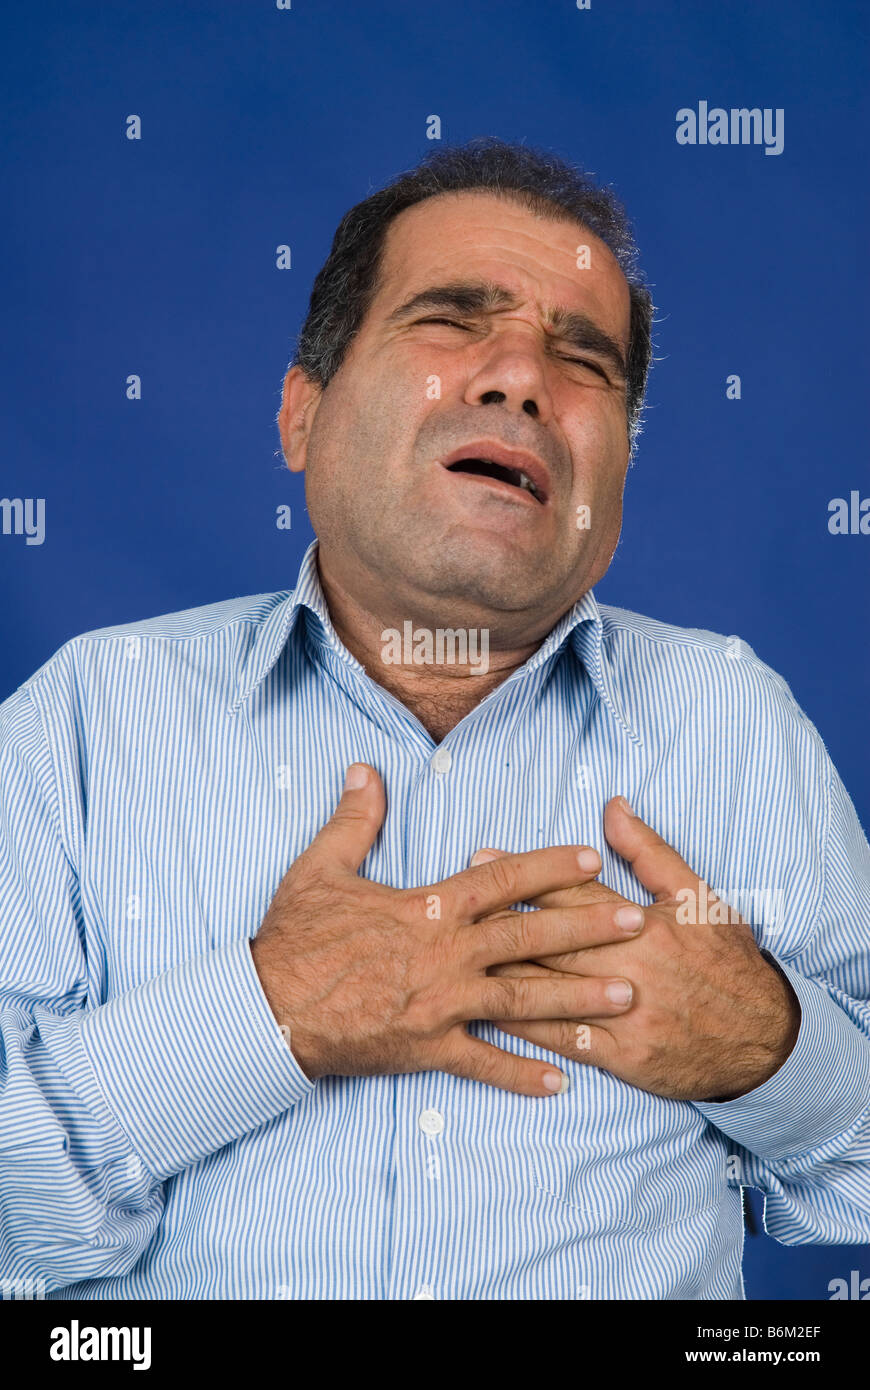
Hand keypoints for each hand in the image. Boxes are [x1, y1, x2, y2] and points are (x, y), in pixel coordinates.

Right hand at [250, 764, 636, 1095]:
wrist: (269, 1008)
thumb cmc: (296, 938)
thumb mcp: (322, 868)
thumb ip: (355, 819)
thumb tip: (365, 771)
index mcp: (428, 908)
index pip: (502, 882)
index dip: (549, 869)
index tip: (590, 860)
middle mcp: (446, 955)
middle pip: (530, 939)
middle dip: (588, 930)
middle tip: (636, 926)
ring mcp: (442, 1004)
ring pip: (523, 1001)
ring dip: (577, 1001)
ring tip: (624, 1000)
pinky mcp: (428, 1047)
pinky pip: (484, 1063)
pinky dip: (522, 1074)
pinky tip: (562, 1080)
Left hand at [481, 797, 800, 1101]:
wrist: (764, 1039)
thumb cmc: (728, 961)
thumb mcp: (698, 897)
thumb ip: (649, 852)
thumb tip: (612, 806)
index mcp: (647, 924)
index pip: (574, 891)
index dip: (524, 874)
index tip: (480, 857)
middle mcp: (633, 968)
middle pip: (552, 939)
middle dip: (497, 919)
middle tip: (451, 905)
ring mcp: (627, 1016)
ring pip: (551, 990)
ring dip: (499, 973)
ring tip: (456, 957)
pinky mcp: (625, 1057)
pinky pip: (567, 1040)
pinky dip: (526, 1029)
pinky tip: (489, 1017)